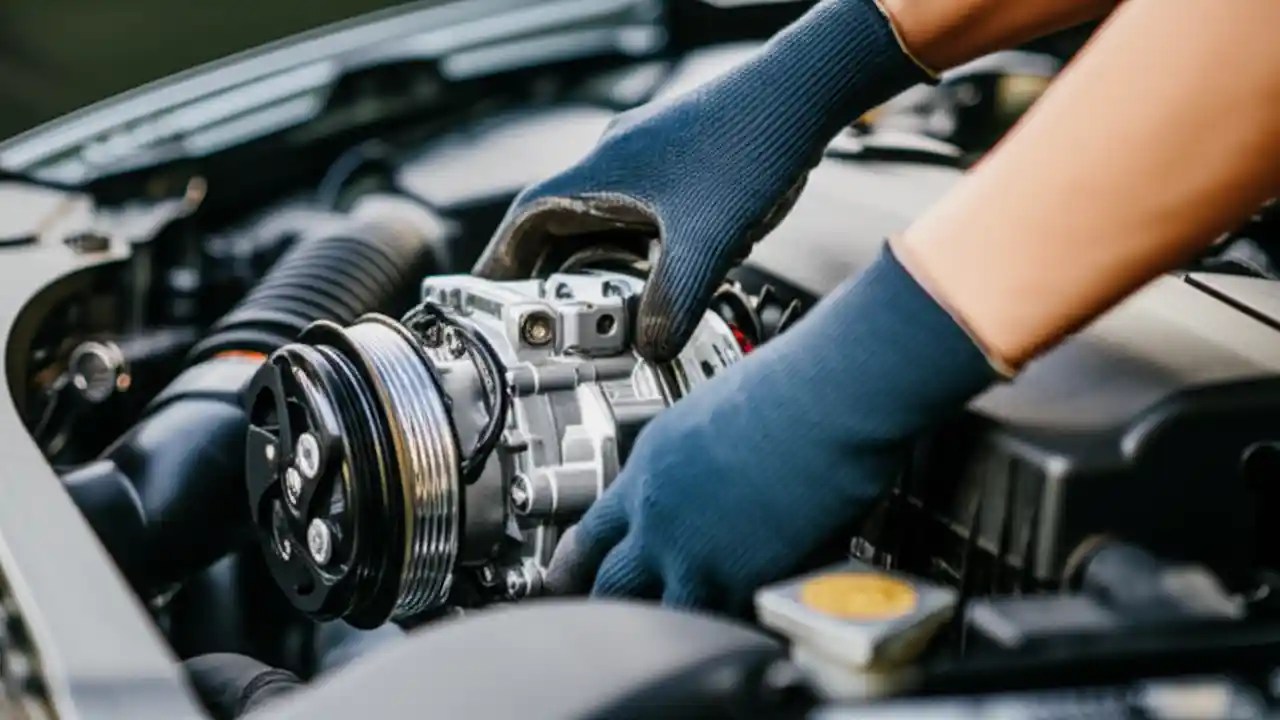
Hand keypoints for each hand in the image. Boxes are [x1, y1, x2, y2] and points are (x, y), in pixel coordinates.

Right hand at [475, 0, 929, 361]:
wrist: (803, 92)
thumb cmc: (751, 144)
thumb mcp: (709, 240)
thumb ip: (676, 300)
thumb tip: (651, 349)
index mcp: (597, 176)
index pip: (525, 225)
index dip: (499, 268)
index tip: (481, 303)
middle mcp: (611, 164)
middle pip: (556, 227)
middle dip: (545, 276)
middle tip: (537, 320)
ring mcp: (644, 162)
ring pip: (599, 221)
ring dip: (592, 264)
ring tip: (596, 309)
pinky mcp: (676, 165)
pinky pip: (636, 215)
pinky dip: (633, 250)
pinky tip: (660, 274)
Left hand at [545, 246, 996, 613]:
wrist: (829, 393)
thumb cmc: (793, 386)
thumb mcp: (714, 415)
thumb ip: (697, 464)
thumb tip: (710, 489)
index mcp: (651, 465)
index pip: (592, 530)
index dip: (572, 564)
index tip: (562, 580)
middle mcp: (659, 510)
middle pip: (611, 581)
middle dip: (607, 606)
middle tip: (603, 623)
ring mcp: (695, 549)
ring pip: (656, 614)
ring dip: (664, 626)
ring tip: (664, 646)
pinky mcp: (741, 577)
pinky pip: (718, 622)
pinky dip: (724, 630)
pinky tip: (733, 635)